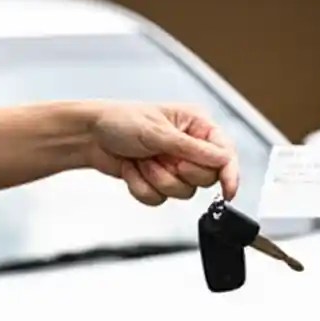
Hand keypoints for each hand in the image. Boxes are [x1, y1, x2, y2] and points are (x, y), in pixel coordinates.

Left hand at [88, 102, 239, 205]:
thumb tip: (223, 159)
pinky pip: (161, 199)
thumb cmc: (119, 121)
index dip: (229, 174)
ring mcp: (175, 166)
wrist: (89, 137)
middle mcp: (190, 147)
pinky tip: (134, 169)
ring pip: (183, 192)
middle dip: (179, 172)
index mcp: (196, 126)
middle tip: (161, 157)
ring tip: (142, 161)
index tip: (228, 191)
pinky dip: (143, 187)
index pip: (225, 154)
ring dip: (157, 179)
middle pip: (206, 178)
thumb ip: (192, 149)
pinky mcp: (160, 181)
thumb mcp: (157, 132)